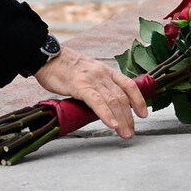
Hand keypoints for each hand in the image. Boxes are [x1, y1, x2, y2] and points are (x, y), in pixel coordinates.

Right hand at [34, 49, 148, 138]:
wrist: (47, 57)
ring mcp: (92, 79)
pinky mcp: (80, 86)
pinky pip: (97, 102)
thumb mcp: (86, 73)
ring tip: (125, 133)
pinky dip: (106, 114)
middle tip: (132, 132)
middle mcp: (102, 74)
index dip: (138, 100)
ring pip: (113, 101)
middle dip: (129, 117)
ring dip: (122, 120)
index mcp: (105, 71)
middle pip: (122, 97)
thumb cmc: (63, 68)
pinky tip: (112, 125)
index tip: (143, 114)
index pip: (129, 85)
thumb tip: (102, 106)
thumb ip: (96, 87)